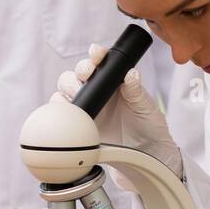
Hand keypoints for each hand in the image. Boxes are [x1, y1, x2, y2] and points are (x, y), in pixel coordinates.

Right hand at [52, 42, 183, 182]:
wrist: (145, 154)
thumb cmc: (149, 127)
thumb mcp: (146, 107)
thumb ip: (136, 91)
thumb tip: (131, 74)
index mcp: (114, 82)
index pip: (100, 62)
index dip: (96, 55)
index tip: (97, 53)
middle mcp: (97, 92)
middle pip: (78, 73)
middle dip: (80, 70)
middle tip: (87, 75)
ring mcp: (87, 108)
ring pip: (66, 90)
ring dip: (68, 88)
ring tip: (78, 93)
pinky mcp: (78, 124)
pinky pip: (62, 113)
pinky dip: (60, 109)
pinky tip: (69, 110)